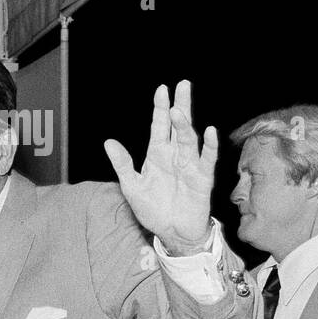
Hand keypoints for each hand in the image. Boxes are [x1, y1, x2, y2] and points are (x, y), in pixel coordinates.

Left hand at [104, 81, 218, 255]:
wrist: (171, 234)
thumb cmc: (153, 209)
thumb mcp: (132, 187)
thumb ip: (123, 164)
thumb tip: (108, 142)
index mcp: (157, 154)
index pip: (159, 126)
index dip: (160, 108)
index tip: (161, 89)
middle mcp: (175, 155)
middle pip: (177, 125)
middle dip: (180, 105)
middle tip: (182, 84)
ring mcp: (189, 165)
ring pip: (188, 140)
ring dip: (184, 125)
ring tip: (179, 109)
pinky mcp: (202, 179)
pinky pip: (206, 160)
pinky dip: (208, 146)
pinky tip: (209, 132)